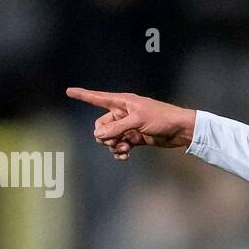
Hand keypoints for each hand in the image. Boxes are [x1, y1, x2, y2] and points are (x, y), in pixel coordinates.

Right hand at [65, 87, 196, 159]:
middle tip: (113, 141)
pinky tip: (124, 157)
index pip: (98, 98)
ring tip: (123, 150)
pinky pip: (119, 146)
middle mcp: (123, 113)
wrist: (180, 130)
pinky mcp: (134, 138)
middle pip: (101, 125)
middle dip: (104, 135)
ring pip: (110, 137)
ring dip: (113, 145)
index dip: (83, 95)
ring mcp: (128, 126)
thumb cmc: (161, 118)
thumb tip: (98, 134)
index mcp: (122, 102)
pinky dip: (119, 152)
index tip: (68, 91)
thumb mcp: (138, 121)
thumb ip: (117, 128)